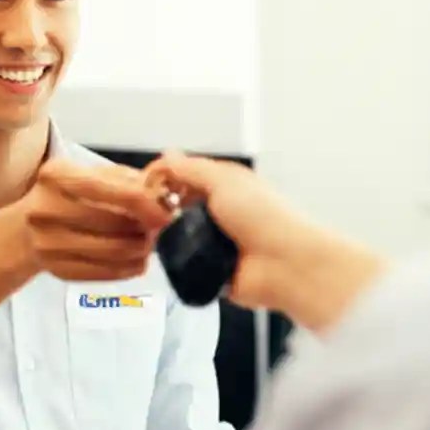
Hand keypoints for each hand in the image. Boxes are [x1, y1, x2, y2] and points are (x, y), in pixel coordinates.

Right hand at [14, 160, 174, 281]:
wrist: (25, 229)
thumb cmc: (68, 194)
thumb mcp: (92, 174)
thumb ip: (129, 180)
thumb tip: (166, 195)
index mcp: (58, 176)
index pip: (118, 193)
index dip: (149, 204)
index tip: (167, 211)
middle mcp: (47, 210)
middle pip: (118, 225)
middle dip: (147, 227)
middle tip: (159, 226)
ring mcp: (49, 244)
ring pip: (116, 252)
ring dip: (141, 247)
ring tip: (147, 240)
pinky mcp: (58, 270)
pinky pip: (108, 272)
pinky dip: (130, 266)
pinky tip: (136, 258)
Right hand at [145, 152, 385, 331]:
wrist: (286, 265)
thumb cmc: (269, 219)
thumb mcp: (225, 180)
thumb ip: (192, 169)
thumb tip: (167, 158)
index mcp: (226, 186)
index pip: (185, 176)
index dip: (163, 178)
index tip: (143, 183)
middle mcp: (221, 213)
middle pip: (177, 206)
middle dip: (161, 208)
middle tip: (148, 211)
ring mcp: (215, 243)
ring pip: (176, 237)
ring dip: (169, 236)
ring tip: (161, 234)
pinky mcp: (211, 270)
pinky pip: (183, 266)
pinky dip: (178, 263)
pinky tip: (174, 257)